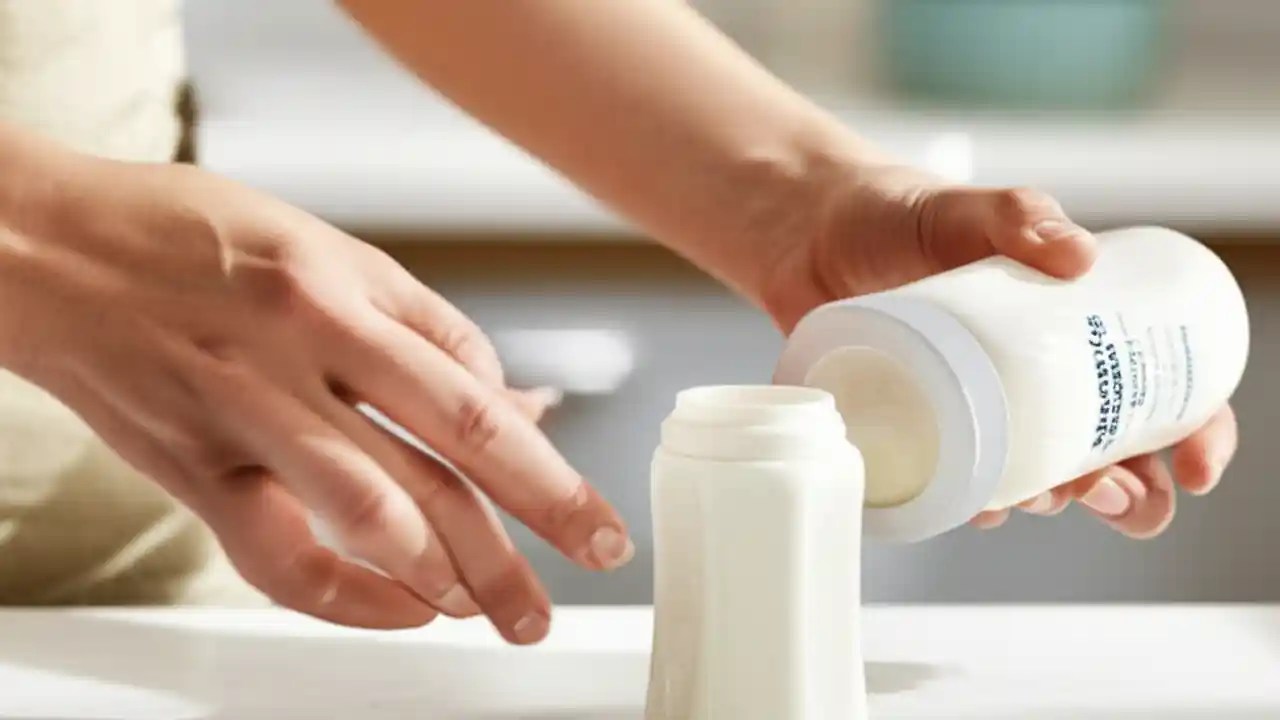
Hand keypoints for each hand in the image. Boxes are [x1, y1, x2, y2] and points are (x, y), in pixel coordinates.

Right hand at [0, 147, 632, 639]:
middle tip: (573, 585)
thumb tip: (511, 402)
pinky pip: (278, 559)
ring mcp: (239, 419)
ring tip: (498, 609)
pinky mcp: (189, 471)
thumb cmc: (193, 237)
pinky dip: (349, 598)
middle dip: (521, 543)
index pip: (471, 399)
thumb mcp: (327, 249)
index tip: (594, 522)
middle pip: (437, 468)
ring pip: (367, 519)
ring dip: (448, 576)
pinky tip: (403, 609)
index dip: (547, 471)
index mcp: (339, 294)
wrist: (45, 249)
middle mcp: (296, 357)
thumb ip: (425, 328)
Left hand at [739, 161, 1236, 538]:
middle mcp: (1029, 378)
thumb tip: (1079, 258)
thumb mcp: (966, 211)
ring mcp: (975, 409)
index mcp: (1068, 331)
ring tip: (1048, 498)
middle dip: (1130, 494)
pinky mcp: (920, 428)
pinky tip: (980, 506)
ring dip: (1057, 501)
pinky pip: (959, 483)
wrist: (807, 231)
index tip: (1195, 467)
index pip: (1158, 393)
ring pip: (1040, 477)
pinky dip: (977, 502)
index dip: (1192, 436)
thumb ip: (1020, 218)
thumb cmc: (897, 216)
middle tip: (1112, 495)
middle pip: (1108, 454)